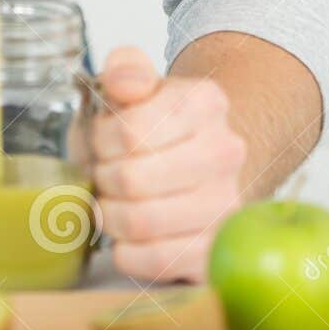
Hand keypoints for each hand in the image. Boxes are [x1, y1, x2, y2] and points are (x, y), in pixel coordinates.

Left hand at [90, 45, 246, 282]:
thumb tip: (125, 81)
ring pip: (142, 222)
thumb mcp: (133, 87)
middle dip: (103, 178)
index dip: (101, 139)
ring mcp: (227, 205)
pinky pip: (155, 260)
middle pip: (133, 179)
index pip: (129, 130)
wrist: (192, 164)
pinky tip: (127, 235)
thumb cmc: (152, 128)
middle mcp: (226, 152)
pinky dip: (126, 251)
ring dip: (110, 215)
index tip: (104, 140)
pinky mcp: (215, 250)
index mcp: (205, 102)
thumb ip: (126, 69)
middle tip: (104, 174)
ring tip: (113, 203)